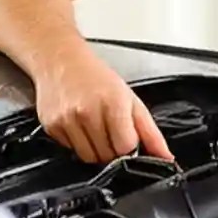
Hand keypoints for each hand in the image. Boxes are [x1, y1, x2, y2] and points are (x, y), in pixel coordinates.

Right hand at [33, 49, 172, 163]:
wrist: (60, 59)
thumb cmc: (96, 76)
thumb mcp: (130, 98)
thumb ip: (150, 131)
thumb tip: (166, 157)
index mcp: (113, 104)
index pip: (126, 148)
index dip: (129, 148)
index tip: (128, 140)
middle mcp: (88, 113)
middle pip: (106, 156)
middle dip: (112, 150)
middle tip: (110, 130)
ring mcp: (67, 120)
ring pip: (87, 158)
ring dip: (95, 149)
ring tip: (94, 126)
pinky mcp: (51, 127)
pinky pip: (70, 150)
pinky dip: (77, 143)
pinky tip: (78, 124)